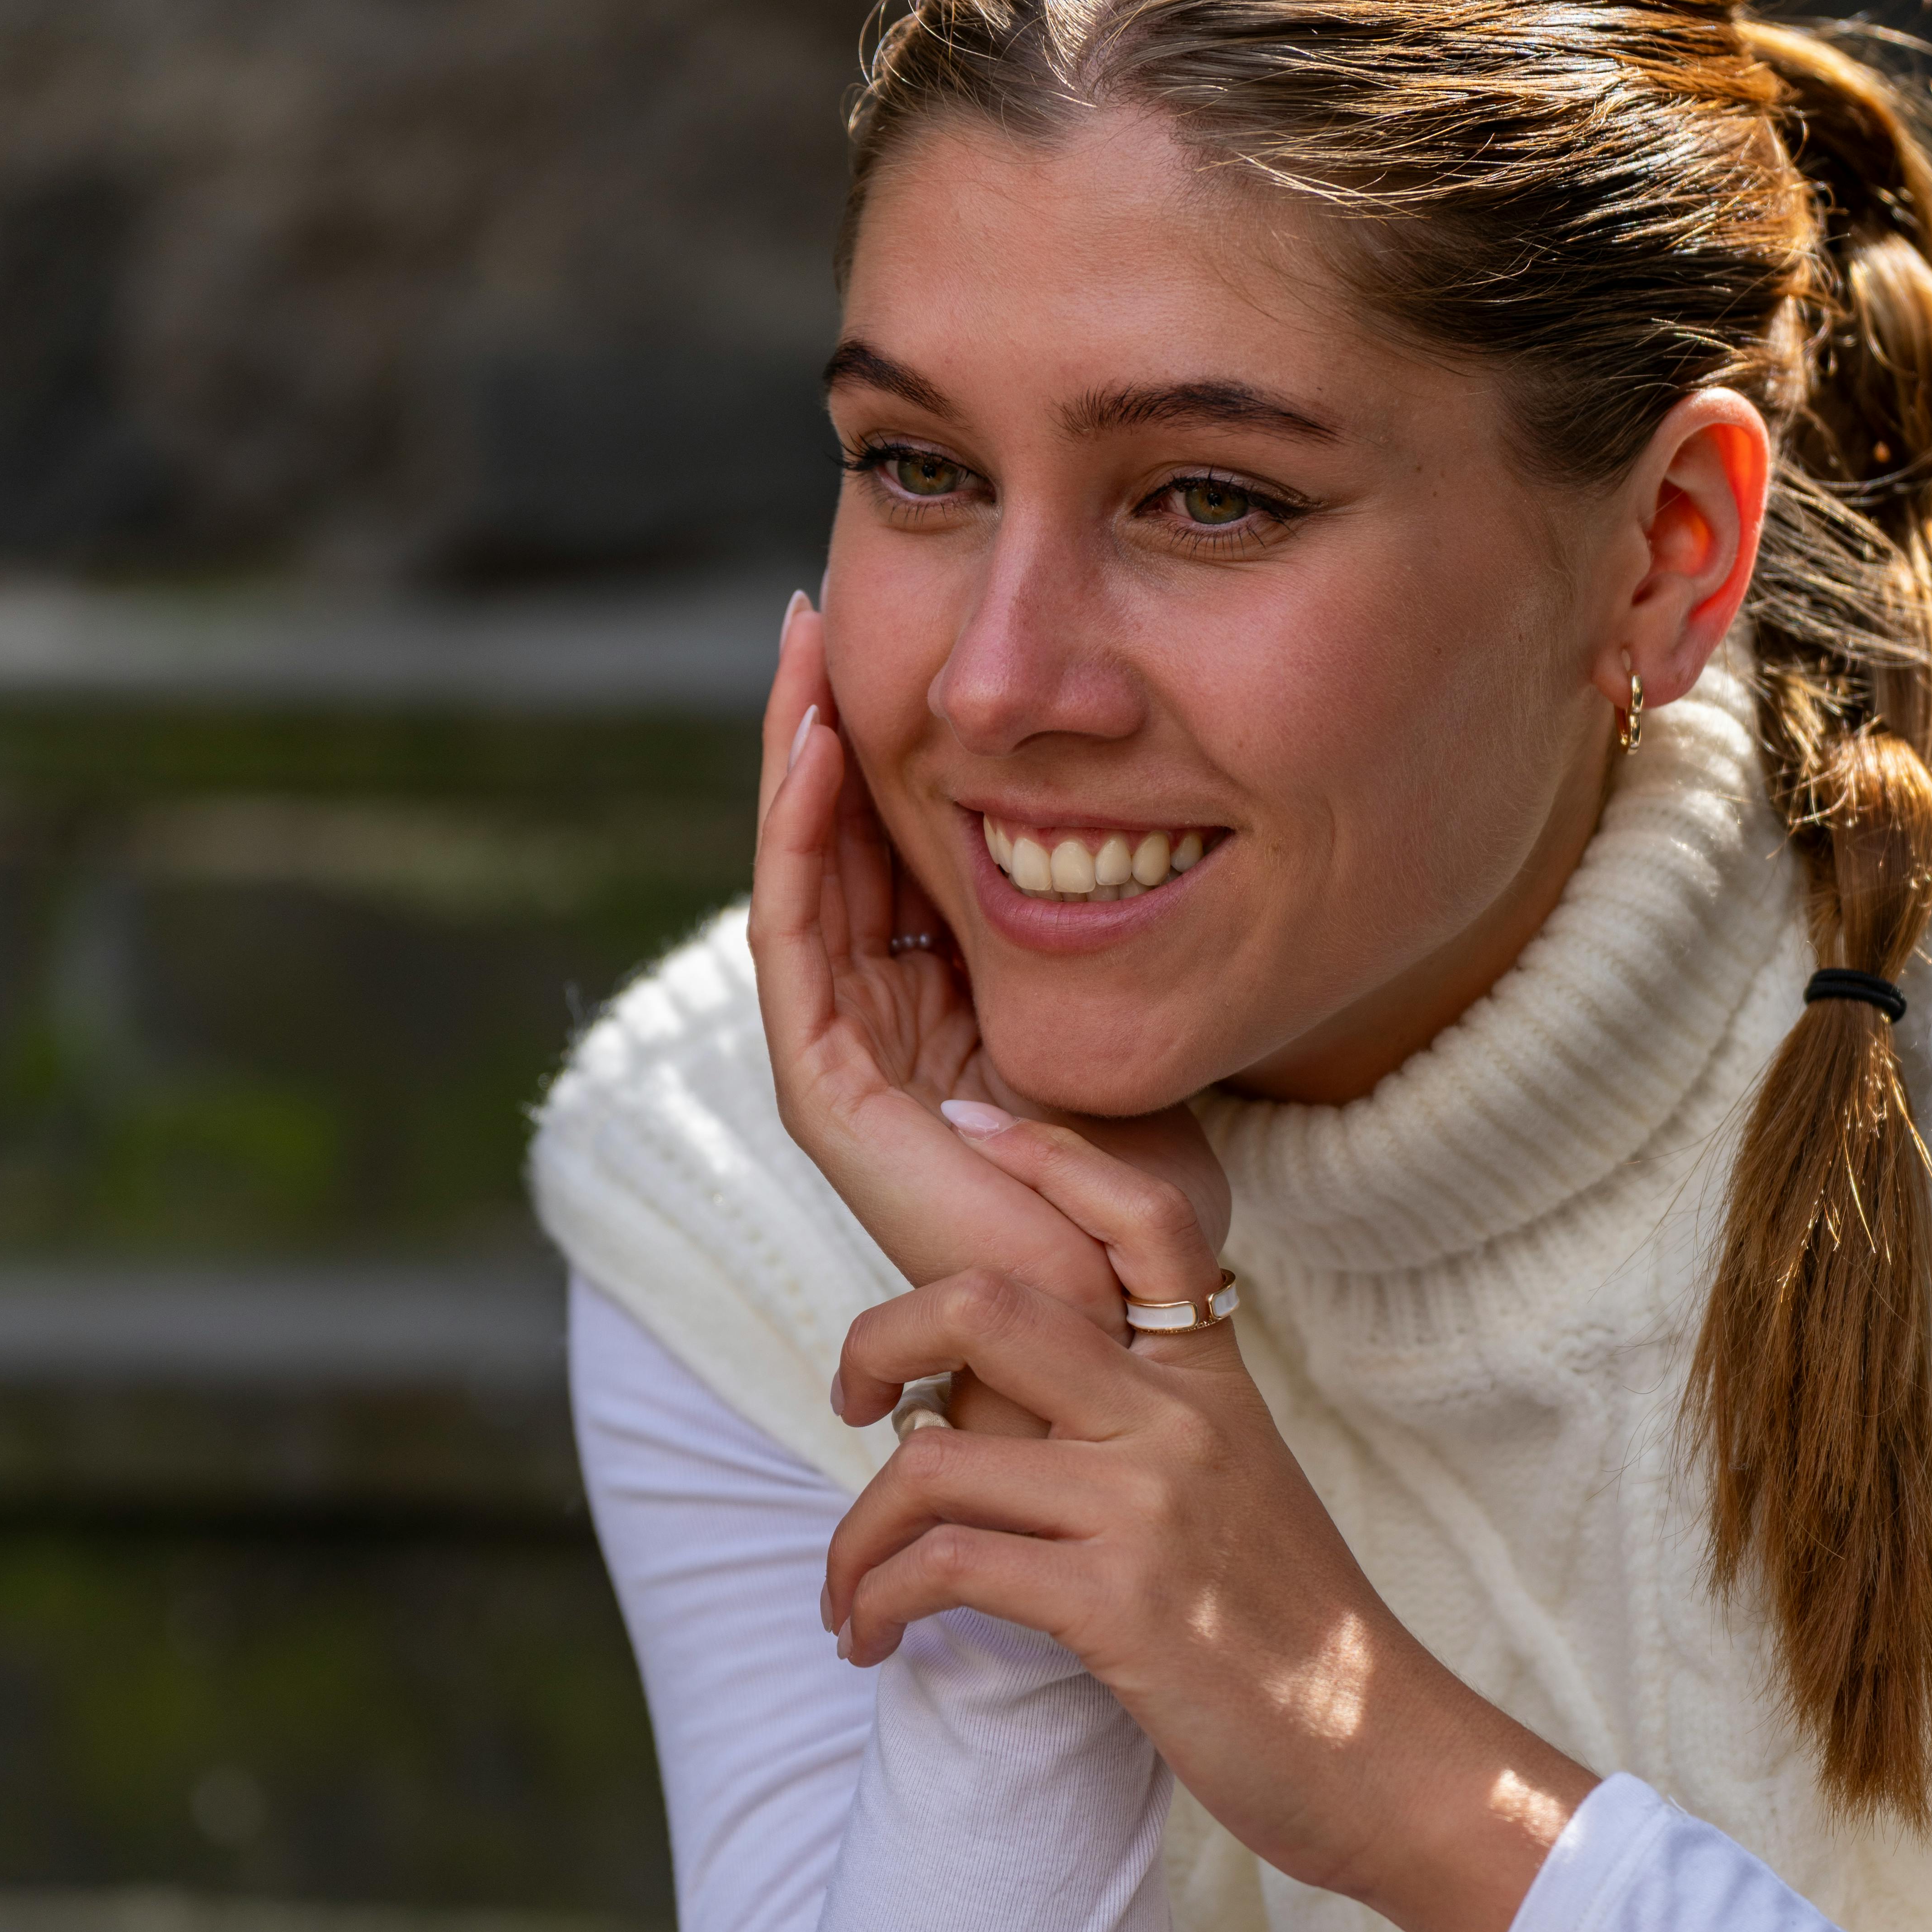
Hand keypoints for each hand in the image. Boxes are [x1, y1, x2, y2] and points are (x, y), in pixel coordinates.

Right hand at [748, 596, 1226, 1421]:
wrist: (1119, 1319)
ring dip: (792, 760)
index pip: (894, 856)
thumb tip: (1133, 842)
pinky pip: (797, 937)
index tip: (895, 649)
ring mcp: (842, 1057)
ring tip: (798, 652)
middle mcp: (877, 1026)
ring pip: (801, 876)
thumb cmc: (1139, 1208)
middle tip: (814, 612)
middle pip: (833, 848)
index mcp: (939, 1012)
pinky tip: (811, 752)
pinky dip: (799, 842)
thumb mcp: (1132, 1039)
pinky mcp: (826, 1090)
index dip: (886, 752)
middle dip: (819, 727)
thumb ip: (1107, 961)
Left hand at [820, 1115, 1596, 1931]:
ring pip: (932, 1461)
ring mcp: (1145, 1506)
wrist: (1382, 1753)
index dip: (1044, 1155)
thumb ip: (1141, 1429)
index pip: (1137, 1217)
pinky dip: (879, 1604)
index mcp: (1211, 1379)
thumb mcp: (1235, 1492)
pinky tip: (874, 1645)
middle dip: (877, 1341)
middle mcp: (1176, 1420)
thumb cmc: (1291, 1637)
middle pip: (987, 1304)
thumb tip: (989, 1405)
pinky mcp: (1114, 1602)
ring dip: (852, 1539)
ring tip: (846, 1598)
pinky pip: (944, 1566)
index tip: (962, 1133)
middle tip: (850, 1404)